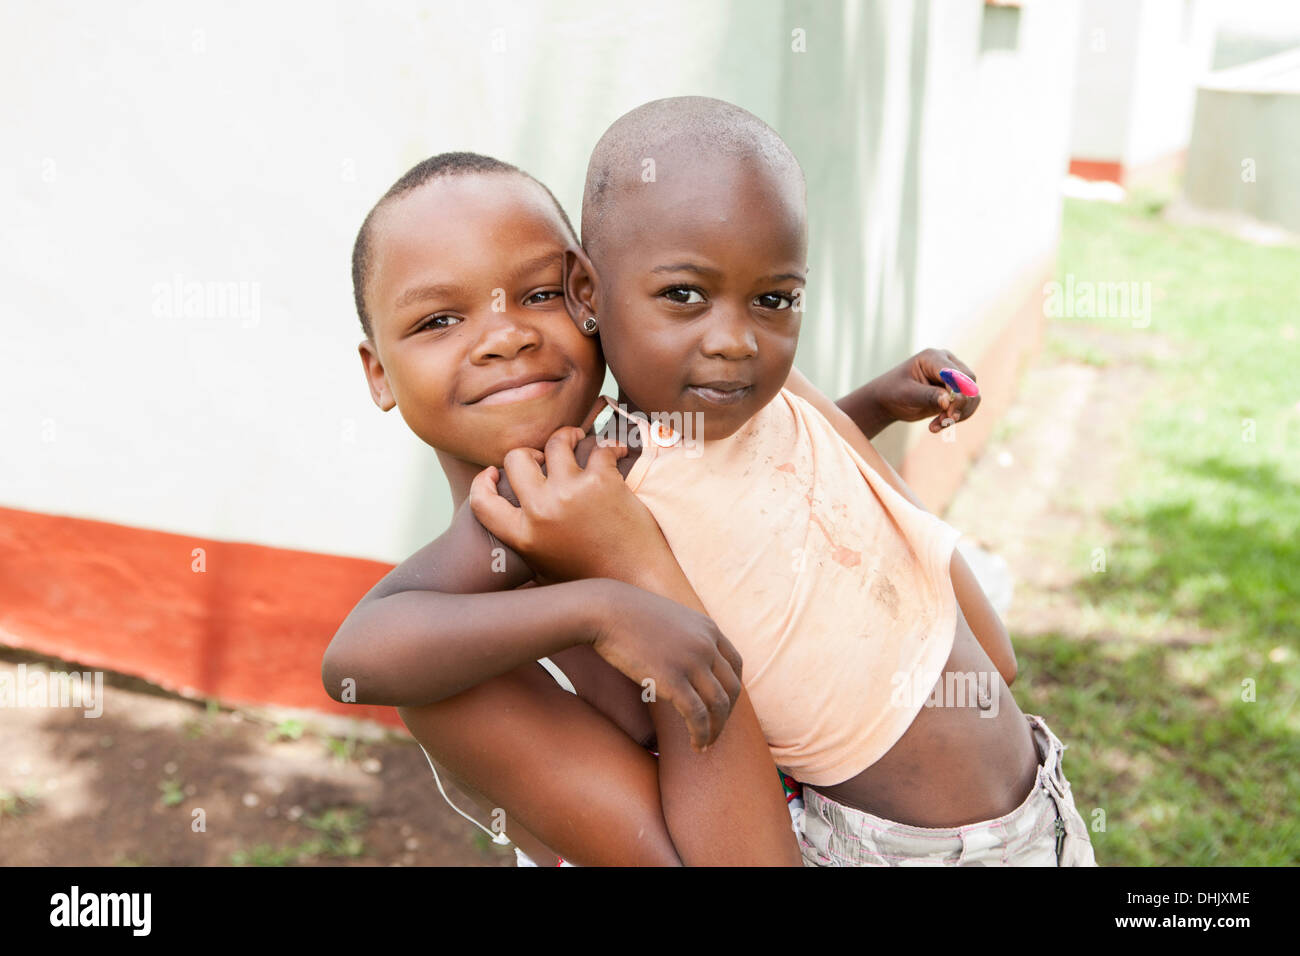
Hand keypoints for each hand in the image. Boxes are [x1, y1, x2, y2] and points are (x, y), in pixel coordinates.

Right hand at [469, 424, 664, 584]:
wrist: (637, 580)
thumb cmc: (593, 578)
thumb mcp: (544, 570)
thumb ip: (522, 547)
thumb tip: (504, 530)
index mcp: (523, 536)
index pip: (483, 502)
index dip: (482, 482)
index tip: (493, 472)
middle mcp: (541, 511)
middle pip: (517, 459)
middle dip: (529, 452)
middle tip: (545, 456)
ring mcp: (571, 492)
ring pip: (556, 442)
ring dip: (567, 436)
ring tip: (577, 438)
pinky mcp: (601, 481)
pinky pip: (598, 447)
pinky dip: (609, 446)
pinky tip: (614, 451)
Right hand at [586, 579, 744, 750]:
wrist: (605, 611)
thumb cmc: (627, 615)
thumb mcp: (668, 619)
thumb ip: (684, 635)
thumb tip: (684, 657)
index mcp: (708, 628)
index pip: (735, 665)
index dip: (732, 690)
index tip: (721, 706)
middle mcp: (706, 645)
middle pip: (732, 688)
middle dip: (726, 715)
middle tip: (714, 730)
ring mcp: (692, 662)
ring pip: (719, 706)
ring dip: (715, 730)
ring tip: (705, 745)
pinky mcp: (673, 680)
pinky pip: (697, 716)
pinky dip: (701, 735)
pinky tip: (696, 747)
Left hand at [877, 348, 981, 433]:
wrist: (888, 401)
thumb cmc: (893, 392)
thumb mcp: (907, 394)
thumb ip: (928, 396)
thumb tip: (948, 401)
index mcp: (932, 358)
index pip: (954, 373)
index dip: (957, 392)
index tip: (949, 411)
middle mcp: (947, 363)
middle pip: (969, 382)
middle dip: (960, 404)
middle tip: (945, 420)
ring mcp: (953, 377)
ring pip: (972, 395)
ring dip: (959, 413)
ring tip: (937, 426)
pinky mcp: (955, 392)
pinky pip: (968, 405)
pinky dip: (957, 417)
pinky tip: (938, 426)